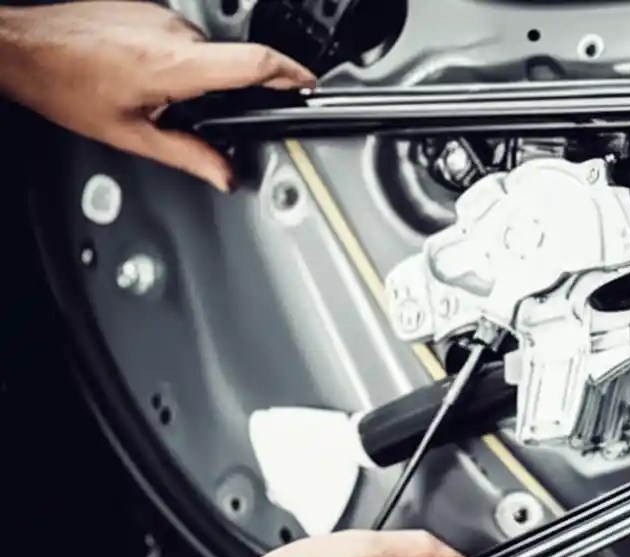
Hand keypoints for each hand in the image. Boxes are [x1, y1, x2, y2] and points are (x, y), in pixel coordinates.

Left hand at [0, 2, 315, 190]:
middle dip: (221, 90)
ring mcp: (158, 13)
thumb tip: (225, 175)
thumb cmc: (63, 84)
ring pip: (199, 49)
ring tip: (149, 90)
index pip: (255, 63)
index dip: (292, 74)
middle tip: (192, 112)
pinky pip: (174, 33)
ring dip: (188, 73)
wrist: (19, 47)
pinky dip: (168, 56)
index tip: (310, 85)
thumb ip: (190, 156)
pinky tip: (136, 70)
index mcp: (176, 65)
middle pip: (227, 62)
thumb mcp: (131, 136)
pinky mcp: (144, 5)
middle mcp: (172, 32)